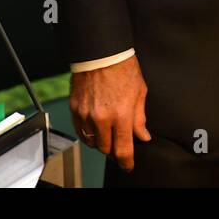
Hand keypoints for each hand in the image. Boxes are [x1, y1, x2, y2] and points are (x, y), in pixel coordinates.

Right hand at [70, 54, 149, 171]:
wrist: (101, 52)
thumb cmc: (123, 68)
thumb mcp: (140, 92)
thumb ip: (140, 118)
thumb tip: (142, 135)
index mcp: (121, 114)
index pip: (123, 149)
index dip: (126, 162)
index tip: (128, 165)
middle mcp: (102, 117)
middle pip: (106, 149)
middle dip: (114, 151)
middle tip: (120, 146)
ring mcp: (86, 114)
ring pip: (92, 142)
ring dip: (101, 142)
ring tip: (108, 134)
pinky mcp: (75, 109)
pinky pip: (80, 131)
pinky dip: (88, 134)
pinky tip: (95, 128)